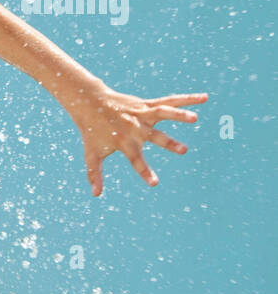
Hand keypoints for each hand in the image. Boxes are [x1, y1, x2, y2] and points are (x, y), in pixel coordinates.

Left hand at [67, 88, 207, 195]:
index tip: (155, 183)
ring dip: (178, 115)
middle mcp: (135, 128)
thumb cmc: (91, 131)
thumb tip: (96, 195)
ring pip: (163, 113)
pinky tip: (204, 98)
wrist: (89, 102)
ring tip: (194, 118)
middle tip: (184, 150)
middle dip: (169, 143)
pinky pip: (169, 100)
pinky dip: (187, 99)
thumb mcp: (91, 153)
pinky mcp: (146, 104)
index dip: (144, 172)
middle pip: (155, 137)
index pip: (136, 160)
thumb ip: (95, 174)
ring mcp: (142, 114)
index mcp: (124, 142)